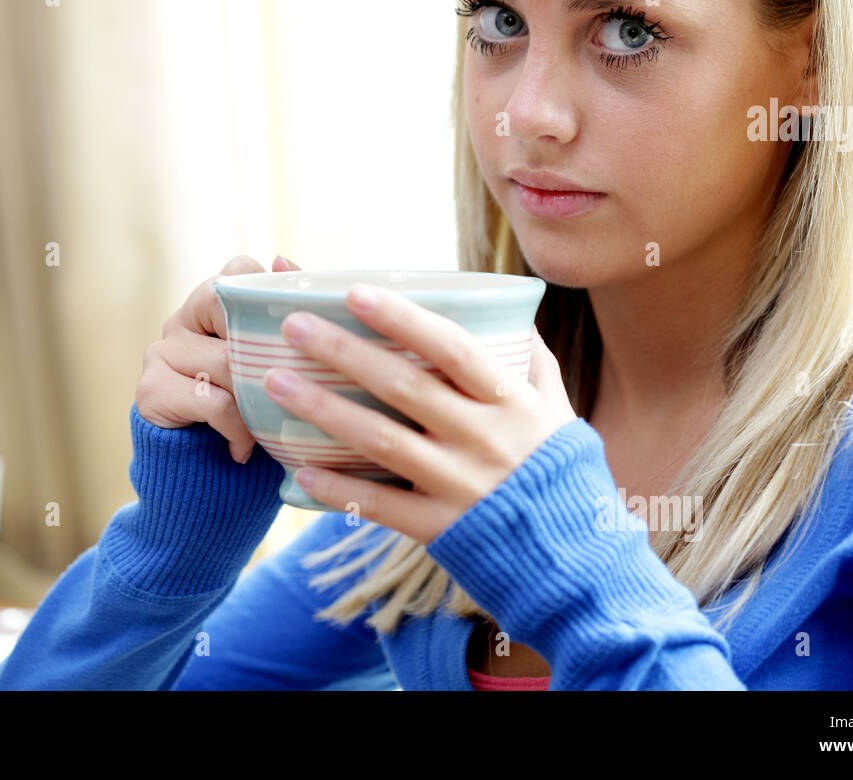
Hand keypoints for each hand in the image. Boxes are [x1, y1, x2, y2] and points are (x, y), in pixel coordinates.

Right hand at [136, 252, 300, 462]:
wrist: (207, 479)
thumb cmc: (254, 416)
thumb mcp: (278, 367)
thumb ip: (284, 321)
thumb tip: (281, 258)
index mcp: (213, 304)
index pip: (239, 268)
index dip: (268, 291)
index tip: (299, 324)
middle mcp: (182, 320)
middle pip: (223, 301)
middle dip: (259, 340)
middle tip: (285, 377)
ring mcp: (161, 351)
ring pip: (225, 359)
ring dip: (257, 398)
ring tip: (271, 426)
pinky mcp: (151, 389)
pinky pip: (211, 399)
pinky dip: (236, 428)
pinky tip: (242, 449)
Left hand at [261, 282, 576, 544]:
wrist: (576, 560)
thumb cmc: (560, 473)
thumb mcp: (558, 411)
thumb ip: (533, 362)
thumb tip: (511, 311)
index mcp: (510, 400)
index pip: (453, 347)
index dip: (404, 318)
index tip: (355, 291)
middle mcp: (484, 438)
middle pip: (403, 386)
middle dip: (343, 352)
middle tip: (292, 325)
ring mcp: (460, 485)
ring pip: (381, 442)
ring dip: (323, 410)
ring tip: (275, 383)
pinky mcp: (442, 529)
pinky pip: (380, 507)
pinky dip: (338, 490)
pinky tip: (298, 470)